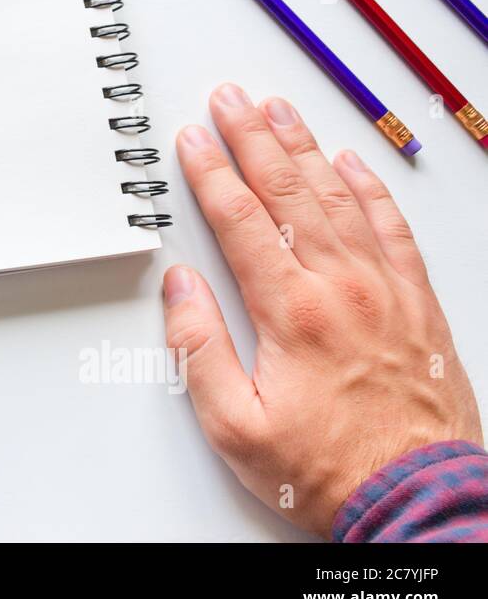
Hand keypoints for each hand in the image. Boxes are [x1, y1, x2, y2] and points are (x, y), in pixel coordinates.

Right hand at [165, 84, 481, 535]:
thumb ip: (199, 351)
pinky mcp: (417, 303)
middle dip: (253, 138)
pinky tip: (350, 163)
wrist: (417, 498)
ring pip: (338, 197)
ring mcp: (385, 290)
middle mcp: (342, 288)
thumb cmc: (327, 469)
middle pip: (287, 191)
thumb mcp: (235, 427)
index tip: (193, 140)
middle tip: (230, 100)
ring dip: (304, 148)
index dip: (211, 172)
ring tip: (279, 111)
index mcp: (292, 312)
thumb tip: (180, 290)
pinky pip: (392, 227)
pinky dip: (369, 188)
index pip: (240, 220)